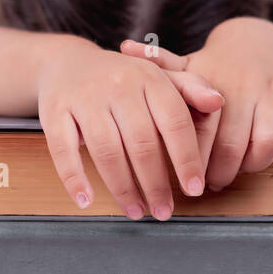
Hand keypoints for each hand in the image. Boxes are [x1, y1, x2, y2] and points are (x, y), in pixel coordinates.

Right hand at [38, 36, 224, 219]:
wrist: (66, 61)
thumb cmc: (121, 78)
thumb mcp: (157, 77)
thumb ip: (190, 90)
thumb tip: (218, 102)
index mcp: (149, 78)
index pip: (174, 122)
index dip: (186, 158)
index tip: (194, 189)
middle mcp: (117, 85)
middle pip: (141, 142)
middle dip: (155, 183)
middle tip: (164, 211)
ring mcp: (84, 99)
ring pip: (107, 151)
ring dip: (122, 188)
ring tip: (135, 211)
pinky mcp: (54, 112)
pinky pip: (63, 150)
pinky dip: (74, 178)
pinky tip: (85, 200)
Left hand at [120, 18, 272, 190]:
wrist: (257, 42)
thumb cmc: (214, 66)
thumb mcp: (185, 64)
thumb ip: (158, 64)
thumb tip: (124, 46)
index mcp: (213, 83)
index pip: (202, 131)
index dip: (194, 161)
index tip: (189, 178)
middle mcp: (245, 87)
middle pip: (234, 144)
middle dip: (222, 172)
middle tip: (212, 183)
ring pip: (269, 142)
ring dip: (255, 164)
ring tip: (241, 169)